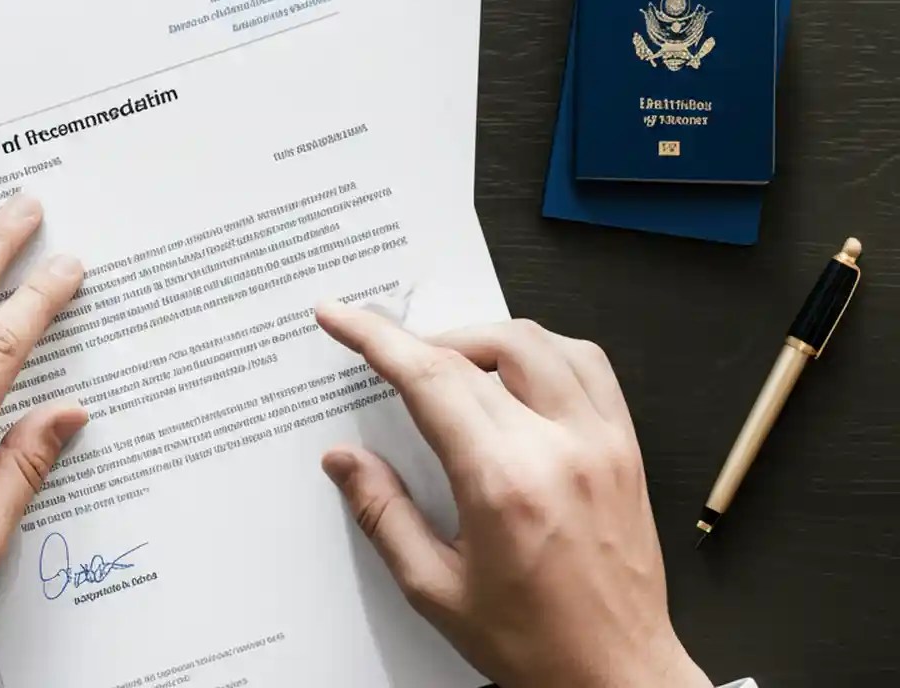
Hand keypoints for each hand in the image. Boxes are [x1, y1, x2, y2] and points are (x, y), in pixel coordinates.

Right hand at [316, 304, 711, 687]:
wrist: (617, 674)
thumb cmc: (534, 643)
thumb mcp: (435, 589)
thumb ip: (382, 513)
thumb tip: (343, 458)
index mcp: (503, 482)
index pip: (430, 379)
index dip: (377, 339)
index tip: (342, 318)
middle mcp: (558, 448)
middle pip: (478, 350)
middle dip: (420, 338)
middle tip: (388, 354)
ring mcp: (600, 441)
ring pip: (538, 341)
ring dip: (482, 338)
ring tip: (450, 362)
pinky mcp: (626, 448)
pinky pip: (590, 366)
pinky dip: (546, 350)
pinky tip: (519, 371)